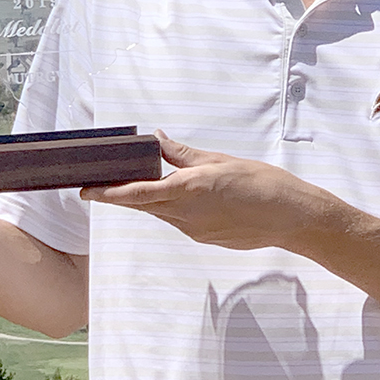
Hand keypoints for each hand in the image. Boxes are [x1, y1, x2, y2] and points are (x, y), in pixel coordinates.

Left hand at [81, 132, 330, 249]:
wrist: (293, 218)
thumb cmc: (262, 182)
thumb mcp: (221, 160)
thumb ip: (184, 154)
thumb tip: (157, 140)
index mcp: (189, 190)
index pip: (137, 193)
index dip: (109, 194)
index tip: (86, 191)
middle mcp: (186, 215)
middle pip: (144, 205)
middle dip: (124, 194)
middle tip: (106, 180)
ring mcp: (195, 231)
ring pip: (162, 213)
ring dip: (152, 199)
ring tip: (150, 181)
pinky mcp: (205, 239)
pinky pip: (181, 221)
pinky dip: (176, 207)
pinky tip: (191, 197)